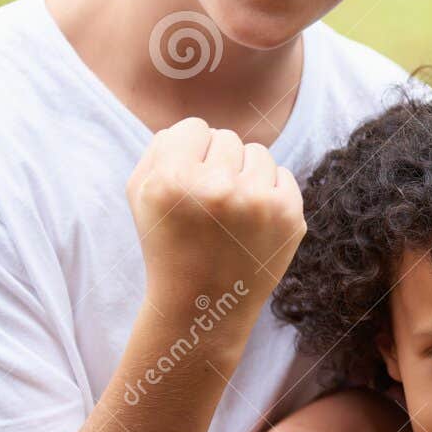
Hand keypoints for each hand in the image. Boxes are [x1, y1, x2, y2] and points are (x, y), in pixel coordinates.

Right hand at [127, 117, 305, 311]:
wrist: (204, 305)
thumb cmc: (169, 245)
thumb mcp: (141, 196)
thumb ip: (160, 149)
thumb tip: (194, 126)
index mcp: (173, 180)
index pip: (193, 127)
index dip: (189, 153)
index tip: (188, 181)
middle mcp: (217, 187)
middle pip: (227, 138)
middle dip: (217, 164)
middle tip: (209, 203)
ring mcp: (258, 202)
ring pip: (258, 153)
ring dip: (245, 174)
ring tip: (231, 211)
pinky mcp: (290, 215)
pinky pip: (283, 175)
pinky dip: (269, 192)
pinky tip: (252, 220)